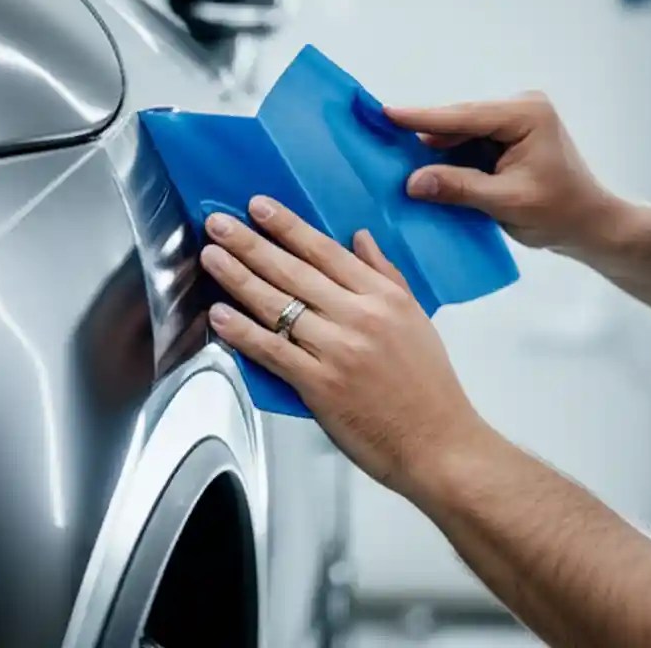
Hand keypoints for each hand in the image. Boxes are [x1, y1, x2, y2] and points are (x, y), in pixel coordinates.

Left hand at [199, 196, 489, 493]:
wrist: (439, 443)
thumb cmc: (428, 388)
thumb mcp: (416, 318)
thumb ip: (385, 275)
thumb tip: (360, 238)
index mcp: (383, 297)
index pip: (325, 251)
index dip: (287, 226)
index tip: (259, 207)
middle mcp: (359, 317)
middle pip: (293, 271)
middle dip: (250, 243)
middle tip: (218, 223)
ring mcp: (337, 350)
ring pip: (277, 305)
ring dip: (237, 278)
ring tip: (211, 257)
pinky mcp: (319, 384)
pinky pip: (272, 350)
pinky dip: (242, 332)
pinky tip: (220, 315)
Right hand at [386, 93, 626, 250]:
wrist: (589, 224)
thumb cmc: (558, 213)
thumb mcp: (506, 202)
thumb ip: (460, 187)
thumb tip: (413, 181)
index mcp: (526, 115)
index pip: (465, 116)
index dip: (423, 118)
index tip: (387, 113)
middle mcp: (519, 109)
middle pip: (459, 120)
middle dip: (425, 132)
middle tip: (381, 134)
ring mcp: (514, 121)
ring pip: (461, 132)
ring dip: (435, 147)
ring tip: (396, 154)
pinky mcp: (507, 137)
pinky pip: (469, 143)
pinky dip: (449, 156)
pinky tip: (424, 166)